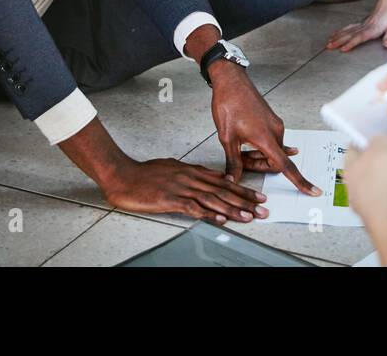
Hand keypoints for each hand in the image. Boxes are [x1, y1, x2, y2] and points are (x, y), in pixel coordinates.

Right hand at [102, 156, 269, 223]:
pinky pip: (194, 208)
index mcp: (191, 171)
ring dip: (233, 209)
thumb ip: (191, 173)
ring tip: (249, 216)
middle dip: (245, 200)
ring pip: (213, 199)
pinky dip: (209, 214)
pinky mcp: (170, 199)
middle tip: (263, 208)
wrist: (123, 175)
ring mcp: (181, 188)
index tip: (258, 196)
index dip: (242, 189)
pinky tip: (221, 219)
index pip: (223, 181)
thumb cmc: (145, 173)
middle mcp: (190, 178)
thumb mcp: (172, 167)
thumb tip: (208, 178)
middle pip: (223, 190)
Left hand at [209, 61, 319, 195]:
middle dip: (258, 164)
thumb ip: (233, 161)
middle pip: (275, 160)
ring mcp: (275, 125)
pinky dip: (261, 146)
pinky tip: (252, 144)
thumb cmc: (229, 105)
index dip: (300, 181)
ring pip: (272, 150)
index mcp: (266, 138)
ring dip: (257, 155)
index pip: (286, 166)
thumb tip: (233, 180)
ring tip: (238, 146)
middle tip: (238, 159)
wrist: (231, 82)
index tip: (313, 191)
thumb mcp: (227, 137)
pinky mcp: (272, 120)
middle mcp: (275, 132)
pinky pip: (271, 140)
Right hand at [327, 0, 386, 51]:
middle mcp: (367, 25)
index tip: (342, 49)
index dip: (351, 43)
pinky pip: (350, 26)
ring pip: (348, 30)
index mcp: (374, 27)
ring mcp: (365, 22)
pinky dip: (342, 30)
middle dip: (338, 41)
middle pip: (350, 34)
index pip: (360, 37)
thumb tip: (386, 45)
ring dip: (338, 36)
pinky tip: (337, 33)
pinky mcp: (365, 20)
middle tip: (328, 46)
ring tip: (329, 41)